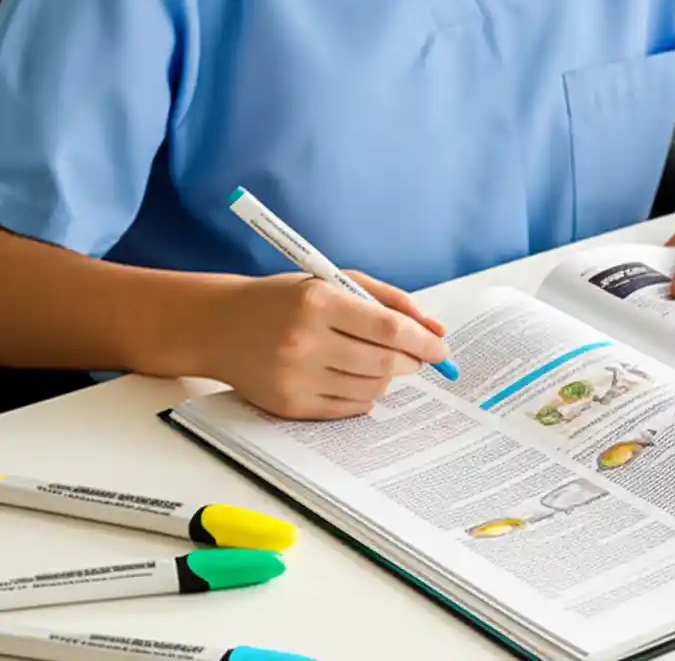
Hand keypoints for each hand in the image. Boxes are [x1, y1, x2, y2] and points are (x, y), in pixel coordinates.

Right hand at [202, 271, 449, 419]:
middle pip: (385, 363)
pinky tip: (350, 376)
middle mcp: (304, 340)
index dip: (424, 342)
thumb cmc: (287, 300)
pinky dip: (364, 394)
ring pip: (372, 387)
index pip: (389, 329)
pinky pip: (350, 407)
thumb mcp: (335, 281)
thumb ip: (390, 300)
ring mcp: (295, 377)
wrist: (219, 326)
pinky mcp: (289, 405)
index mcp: (317, 301)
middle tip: (416, 357)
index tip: (441, 348)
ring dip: (386, 376)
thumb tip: (436, 330)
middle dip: (412, 362)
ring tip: (373, 360)